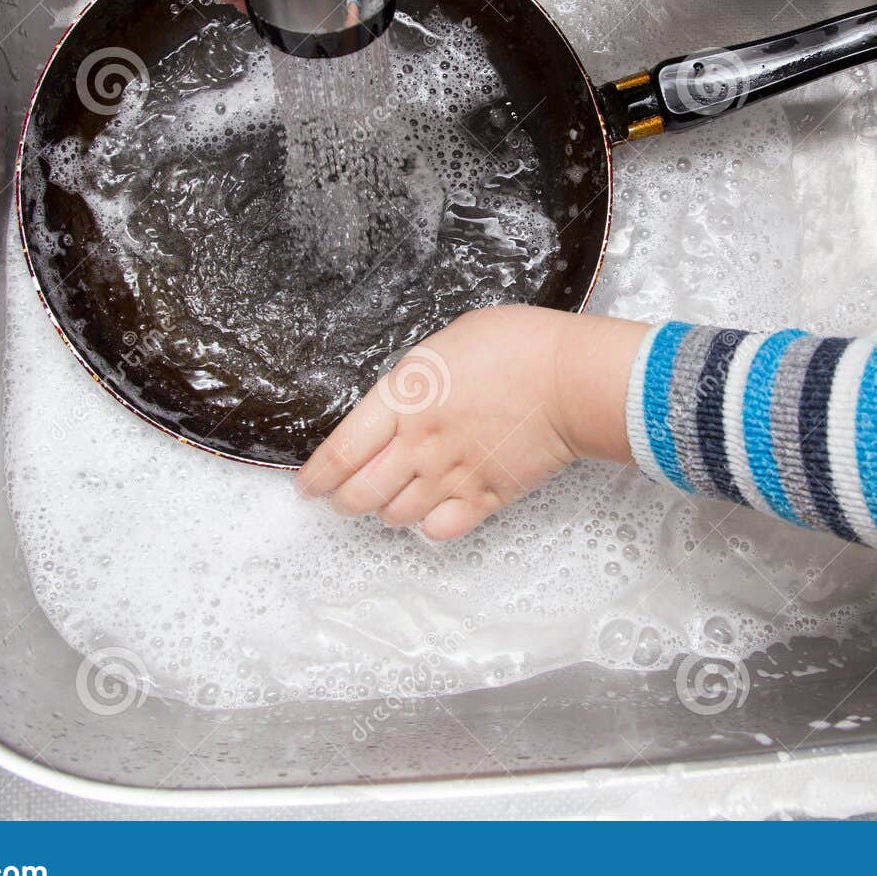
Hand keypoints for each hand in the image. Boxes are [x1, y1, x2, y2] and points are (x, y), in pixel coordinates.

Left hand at [296, 306, 649, 540]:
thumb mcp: (445, 344)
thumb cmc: (516, 346)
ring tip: (393, 496)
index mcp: (403, 399)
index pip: (341, 452)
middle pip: (359, 495)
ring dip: (386, 510)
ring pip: (395, 515)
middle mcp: (419, 445)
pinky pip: (439, 531)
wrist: (568, 378)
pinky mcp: (485, 497)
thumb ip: (413, 380)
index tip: (308, 486)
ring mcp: (451, 475)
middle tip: (342, 496)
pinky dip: (429, 526)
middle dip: (343, 500)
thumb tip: (401, 400)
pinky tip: (432, 510)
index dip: (317, 476)